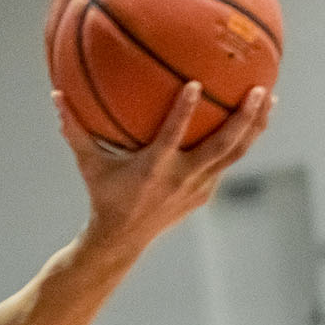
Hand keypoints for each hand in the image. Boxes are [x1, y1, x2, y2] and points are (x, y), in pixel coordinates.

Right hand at [57, 82, 272, 258]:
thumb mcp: (88, 164)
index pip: (172, 136)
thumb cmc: (103, 195)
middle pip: (221, 147)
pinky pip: (227, 163)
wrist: (121, 240)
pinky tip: (251, 121)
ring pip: (233, 155)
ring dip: (254, 128)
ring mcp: (197, 188)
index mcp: (154, 168)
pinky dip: (241, 142)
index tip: (195, 84)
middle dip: (243, 119)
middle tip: (258, 90)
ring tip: (269, 99)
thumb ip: (75, 130)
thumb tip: (56, 96)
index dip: (184, 111)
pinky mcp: (204, 193)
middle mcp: (181, 178)